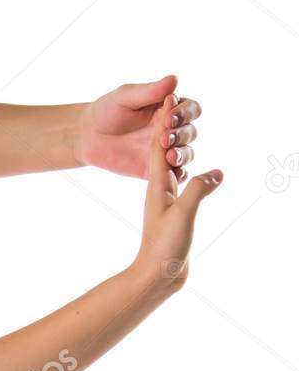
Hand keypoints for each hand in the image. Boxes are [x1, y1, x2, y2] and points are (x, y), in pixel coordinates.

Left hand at [75, 74, 200, 181]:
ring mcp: (166, 150)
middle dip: (181, 135)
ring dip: (182, 155)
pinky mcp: (157, 168)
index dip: (185, 113)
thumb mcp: (125, 97)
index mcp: (169, 109)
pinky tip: (174, 174)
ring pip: (186, 153)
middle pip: (190, 132)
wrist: (87, 136)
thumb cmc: (107, 111)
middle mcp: (172, 129)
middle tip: (164, 138)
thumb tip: (174, 79)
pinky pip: (175, 173)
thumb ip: (149, 91)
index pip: (190, 109)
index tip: (169, 116)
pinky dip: (179, 174)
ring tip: (170, 156)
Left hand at [130, 99, 221, 292]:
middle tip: (176, 103)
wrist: (154, 276)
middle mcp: (159, 188)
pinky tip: (207, 174)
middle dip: (171, 126)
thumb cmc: (163, 247)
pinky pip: (185, 184)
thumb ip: (197, 192)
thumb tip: (216, 171)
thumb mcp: (181, 216)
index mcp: (156, 184)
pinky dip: (194, 171)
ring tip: (182, 129)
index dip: (163, 119)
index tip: (167, 94)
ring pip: (174, 165)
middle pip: (165, 149)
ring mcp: (166, 199)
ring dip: (179, 146)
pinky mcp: (175, 211)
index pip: (160, 144)